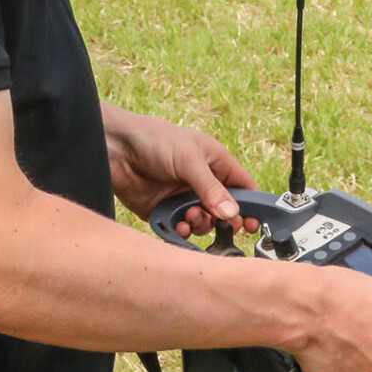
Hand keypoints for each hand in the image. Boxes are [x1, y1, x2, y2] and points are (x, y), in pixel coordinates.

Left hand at [101, 104, 258, 235]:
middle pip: (226, 211)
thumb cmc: (155, 139)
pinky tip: (177, 226)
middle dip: (225, 221)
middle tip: (222, 225)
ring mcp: (184, 198)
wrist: (116, 148)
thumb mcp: (189, 160)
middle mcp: (202, 182)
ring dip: (201, 225)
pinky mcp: (165, 212)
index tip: (255, 223)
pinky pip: (181, 230)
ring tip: (189, 217)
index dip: (251, 205)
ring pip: (205, 223)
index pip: (243, 187)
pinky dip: (182, 232)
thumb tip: (232, 213)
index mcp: (215, 162)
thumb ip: (211, 188)